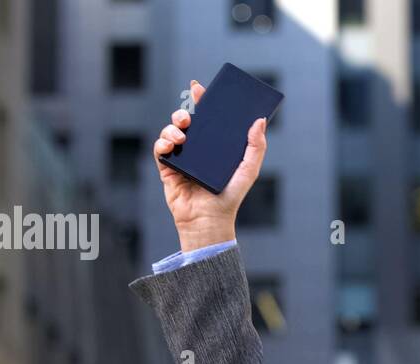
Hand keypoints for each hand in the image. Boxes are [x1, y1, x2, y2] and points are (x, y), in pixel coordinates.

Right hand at [154, 80, 268, 251]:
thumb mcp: (248, 170)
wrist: (210, 220)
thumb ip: (256, 146)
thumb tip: (259, 120)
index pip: (207, 117)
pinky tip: (170, 145)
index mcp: (214, 145)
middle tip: (189, 116)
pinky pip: (160, 149)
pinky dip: (162, 143)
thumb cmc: (230, 197)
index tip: (198, 87)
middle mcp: (197, 148)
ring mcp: (181, 157)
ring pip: (170, 131)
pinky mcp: (167, 168)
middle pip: (186, 121)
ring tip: (182, 135)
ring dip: (173, 127)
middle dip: (184, 112)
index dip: (201, 100)